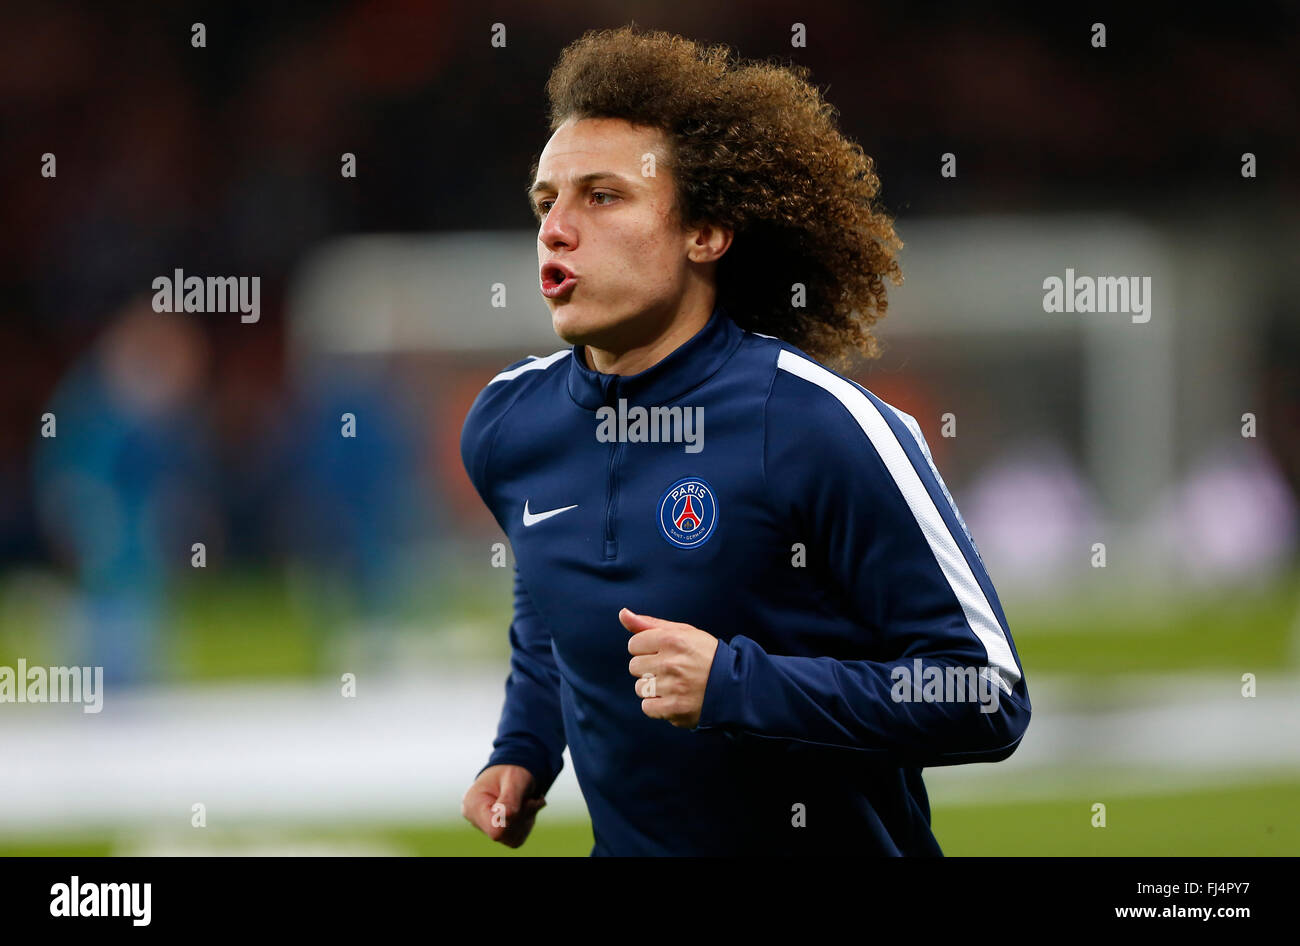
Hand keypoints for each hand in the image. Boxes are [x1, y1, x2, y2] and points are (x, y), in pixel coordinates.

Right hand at [461, 764, 546, 847]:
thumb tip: (507, 817)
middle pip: (505, 834)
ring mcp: (484, 827)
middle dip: (523, 817)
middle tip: (530, 798)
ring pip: (512, 838)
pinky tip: (525, 808)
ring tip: (528, 800)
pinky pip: (516, 838)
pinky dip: (526, 824)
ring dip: (526, 820)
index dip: (515, 819)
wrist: (512, 769)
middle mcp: (475, 818)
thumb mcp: (514, 779)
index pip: (495, 829)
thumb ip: (510, 798)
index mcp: (473, 804)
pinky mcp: (496, 832)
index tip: (526, 801)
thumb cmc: (512, 770)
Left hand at [622, 607, 718, 728]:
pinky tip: (674, 698)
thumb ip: (650, 624)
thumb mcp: (683, 632)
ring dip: (653, 688)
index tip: (663, 653)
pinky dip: (657, 705)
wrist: (735, 686)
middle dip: (649, 669)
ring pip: (640, 688)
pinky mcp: (674, 708)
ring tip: (675, 685)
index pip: (634, 644)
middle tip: (672, 670)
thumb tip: (622, 613)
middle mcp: (671, 662)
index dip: (647, 650)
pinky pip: (647, 707)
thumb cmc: (706, 655)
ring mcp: (672, 687)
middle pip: (634, 667)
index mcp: (673, 639)